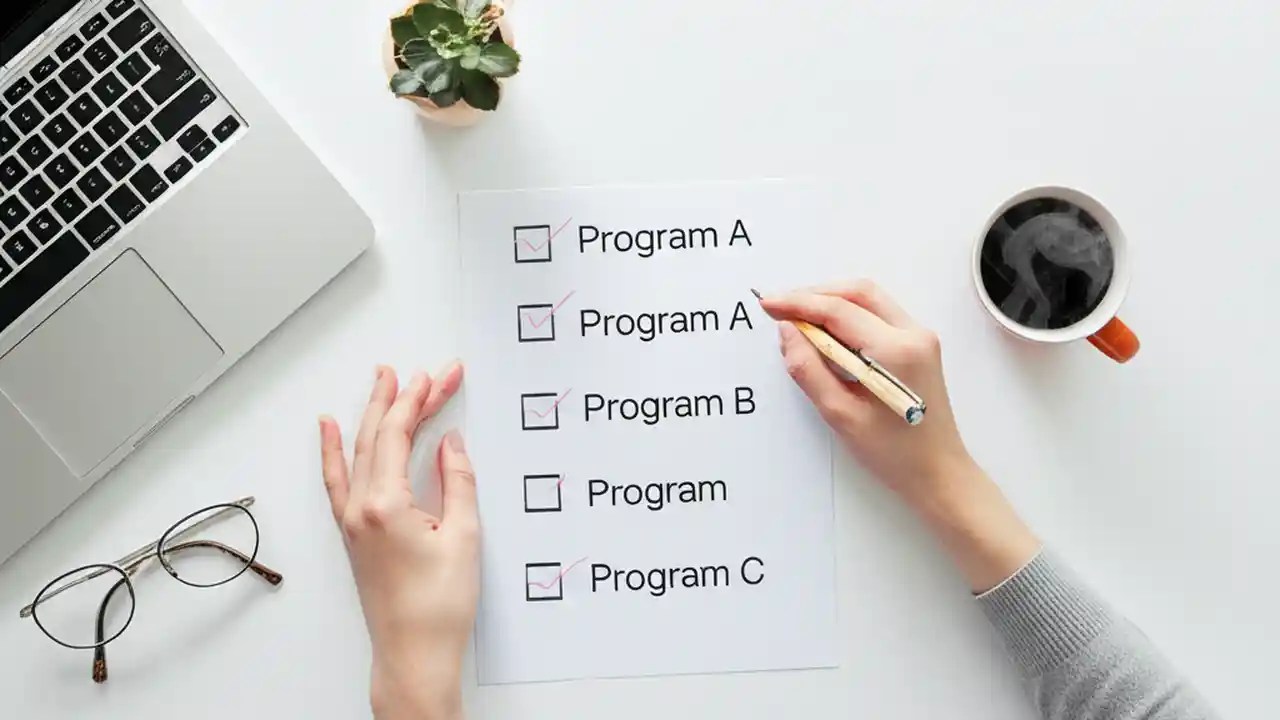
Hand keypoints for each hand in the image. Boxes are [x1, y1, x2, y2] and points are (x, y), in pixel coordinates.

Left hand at [319, 363, 475, 719]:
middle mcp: (359, 509)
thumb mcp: (463, 537)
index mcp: (384, 505)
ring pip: (356, 452)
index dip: (421, 399)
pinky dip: (333, 452)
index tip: (440, 376)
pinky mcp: (354, 536)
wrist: (414, 655)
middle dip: (402, 399)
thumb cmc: (437, 609)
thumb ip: (456, 482)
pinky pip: (337, 480)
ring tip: (381, 384)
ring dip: (371, 415)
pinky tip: (329, 432)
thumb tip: (450, 445)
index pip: (399, 434)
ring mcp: (351, 522)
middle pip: (378, 437)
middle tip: (424, 373)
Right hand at [759, 281, 1038, 590]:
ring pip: (869, 299)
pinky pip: (878, 316)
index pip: (839, 310)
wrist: (938, 474)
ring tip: (797, 319)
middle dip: (815, 294)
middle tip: (780, 308)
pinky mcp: (918, 345)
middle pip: (858, 292)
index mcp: (897, 350)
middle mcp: (914, 334)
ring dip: (831, 302)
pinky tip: (826, 333)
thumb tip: (786, 332)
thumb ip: (809, 369)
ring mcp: (920, 337)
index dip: (799, 303)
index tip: (768, 304)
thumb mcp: (841, 414)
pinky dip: (848, 316)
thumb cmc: (893, 453)